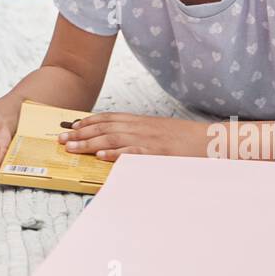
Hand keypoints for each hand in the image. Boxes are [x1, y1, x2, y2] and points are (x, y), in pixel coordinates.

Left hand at [57, 112, 200, 161]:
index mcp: (142, 122)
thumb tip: (119, 144)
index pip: (110, 118)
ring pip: (114, 139)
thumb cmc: (187, 140)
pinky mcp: (159, 153)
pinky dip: (116, 154)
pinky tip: (102, 156)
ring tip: (72, 147)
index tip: (71, 127)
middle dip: (81, 133)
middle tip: (61, 140)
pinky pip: (134, 152)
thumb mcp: (161, 133)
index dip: (88, 122)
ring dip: (90, 143)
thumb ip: (141, 135)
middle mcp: (143, 128)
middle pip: (106, 128)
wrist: (213, 141)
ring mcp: (150, 140)